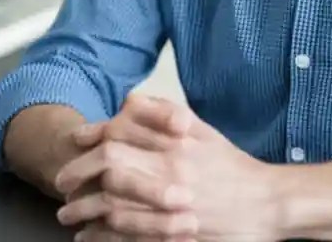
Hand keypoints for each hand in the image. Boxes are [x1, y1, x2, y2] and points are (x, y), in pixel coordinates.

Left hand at [55, 94, 278, 241]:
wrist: (269, 203)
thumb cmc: (234, 168)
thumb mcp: (203, 131)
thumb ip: (166, 114)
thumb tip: (129, 102)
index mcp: (175, 144)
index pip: (120, 135)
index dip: (90, 140)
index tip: (75, 145)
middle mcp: (171, 172)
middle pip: (110, 168)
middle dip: (78, 175)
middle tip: (62, 184)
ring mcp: (172, 205)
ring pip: (113, 206)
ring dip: (84, 211)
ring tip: (69, 215)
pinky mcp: (174, 234)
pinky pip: (129, 237)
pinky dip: (104, 238)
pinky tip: (90, 238)